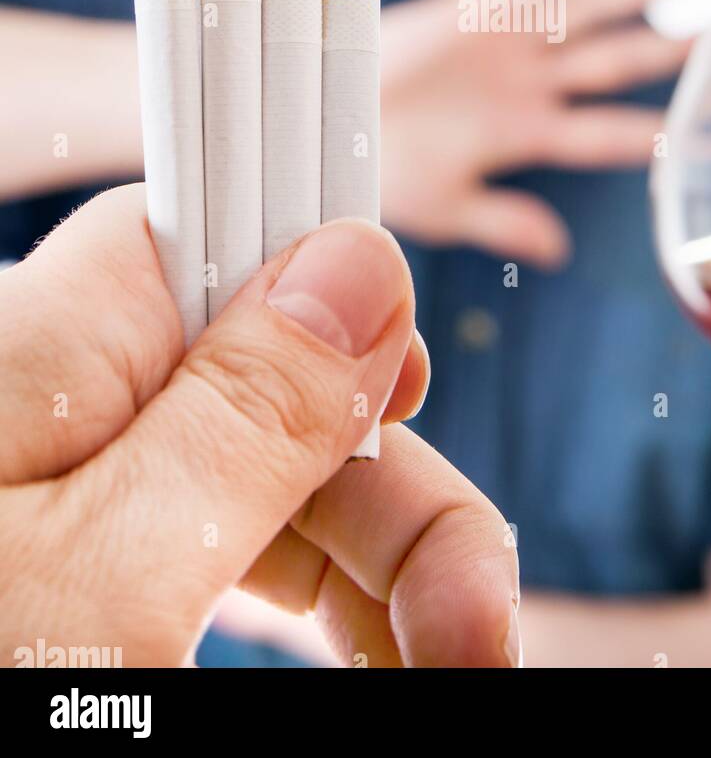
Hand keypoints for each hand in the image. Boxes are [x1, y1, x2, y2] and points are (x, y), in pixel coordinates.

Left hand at [0, 185, 519, 666]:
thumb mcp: (100, 588)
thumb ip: (235, 416)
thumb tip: (356, 263)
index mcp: (42, 354)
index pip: (217, 235)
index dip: (333, 291)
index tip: (413, 391)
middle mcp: (60, 405)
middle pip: (279, 388)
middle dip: (394, 492)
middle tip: (476, 631)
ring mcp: (76, 498)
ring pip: (275, 484)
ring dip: (384, 572)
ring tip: (449, 666)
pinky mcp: (89, 574)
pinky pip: (235, 555)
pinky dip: (324, 605)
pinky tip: (370, 655)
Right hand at [381, 0, 690, 265]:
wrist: (313, 123)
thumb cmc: (371, 170)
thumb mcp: (441, 203)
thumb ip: (501, 219)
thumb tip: (559, 250)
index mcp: (525, 137)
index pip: (611, 136)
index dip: (665, 134)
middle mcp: (526, 86)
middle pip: (617, 65)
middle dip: (673, 53)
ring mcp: (503, 43)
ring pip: (588, 15)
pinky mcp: (471, 6)